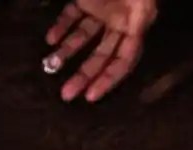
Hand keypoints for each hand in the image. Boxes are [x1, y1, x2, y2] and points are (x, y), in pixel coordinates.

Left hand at [44, 0, 158, 101]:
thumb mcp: (143, 2)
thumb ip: (139, 23)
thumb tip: (128, 49)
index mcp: (138, 22)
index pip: (124, 60)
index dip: (108, 79)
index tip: (90, 96)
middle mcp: (120, 21)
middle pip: (101, 55)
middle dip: (84, 75)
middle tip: (66, 94)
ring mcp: (103, 10)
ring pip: (83, 37)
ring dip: (67, 52)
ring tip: (50, 64)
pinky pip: (72, 15)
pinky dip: (61, 26)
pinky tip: (50, 39)